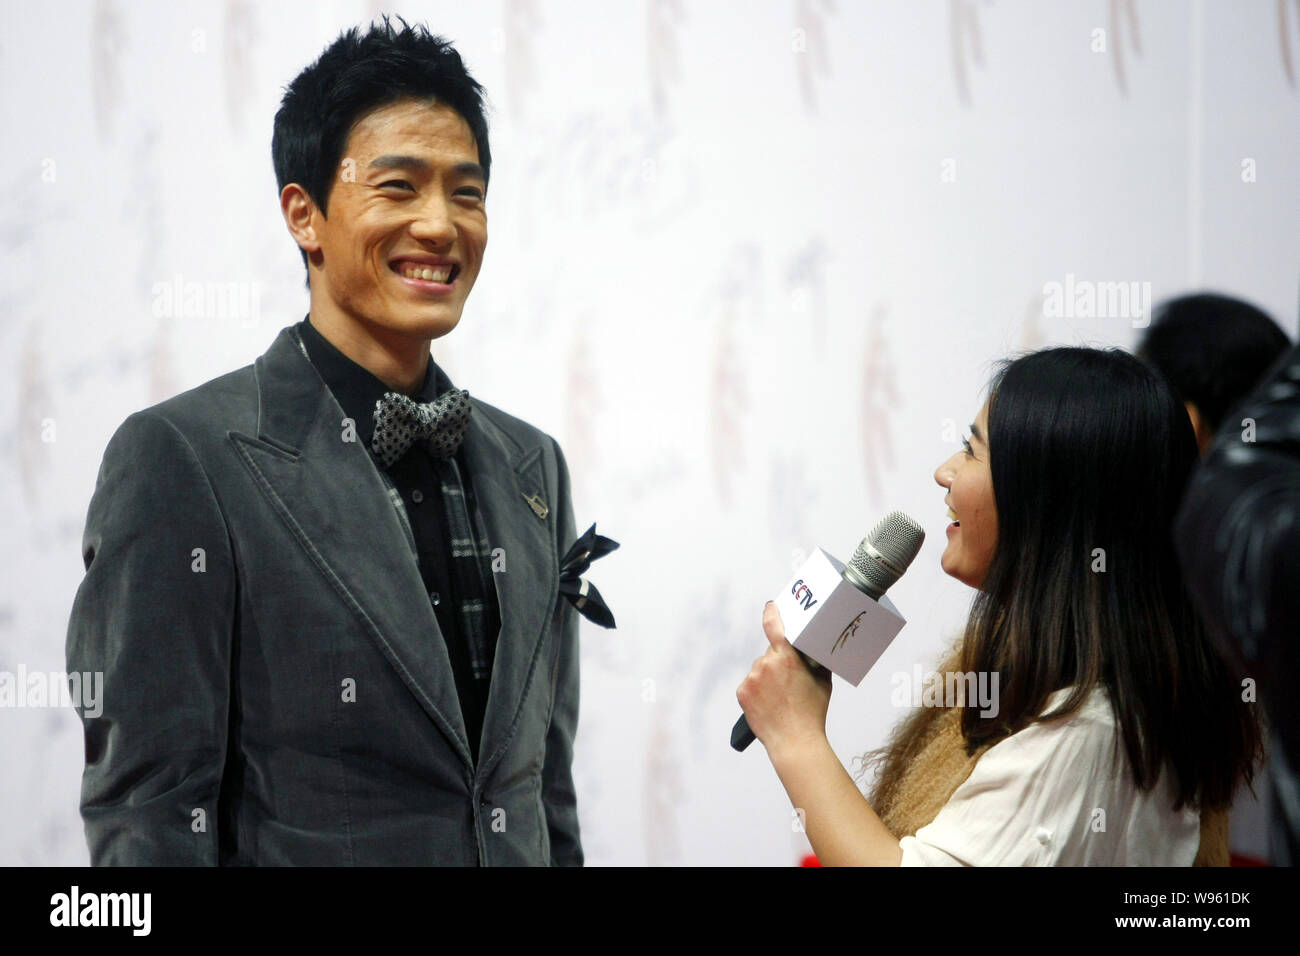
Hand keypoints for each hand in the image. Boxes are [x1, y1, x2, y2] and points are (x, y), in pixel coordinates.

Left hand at [736, 602, 831, 753]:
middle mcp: (765, 664)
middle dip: (779, 662)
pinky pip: (750, 684)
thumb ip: (816, 661)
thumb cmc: (811, 712)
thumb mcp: (823, 682)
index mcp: (786, 657)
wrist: (794, 741)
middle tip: (790, 681)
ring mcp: (751, 678)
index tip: (771, 607)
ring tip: (780, 697)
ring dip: (767, 677)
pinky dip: (757, 690)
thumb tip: (816, 649)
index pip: (773, 625)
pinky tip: (768, 703)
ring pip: (759, 670)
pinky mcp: (742, 692)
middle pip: (770, 654)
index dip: (771, 613)